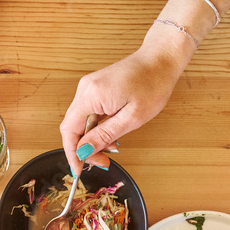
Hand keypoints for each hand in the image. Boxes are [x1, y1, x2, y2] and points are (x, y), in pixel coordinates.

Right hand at [60, 35, 187, 174]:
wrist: (161, 59)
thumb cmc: (153, 84)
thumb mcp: (132, 118)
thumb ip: (104, 135)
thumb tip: (83, 151)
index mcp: (91, 95)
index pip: (69, 130)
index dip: (72, 153)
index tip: (79, 170)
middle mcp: (85, 89)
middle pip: (72, 127)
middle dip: (84, 149)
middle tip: (103, 161)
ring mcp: (89, 86)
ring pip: (80, 121)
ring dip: (91, 139)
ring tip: (111, 149)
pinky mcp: (95, 87)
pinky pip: (88, 113)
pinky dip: (96, 127)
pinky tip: (110, 134)